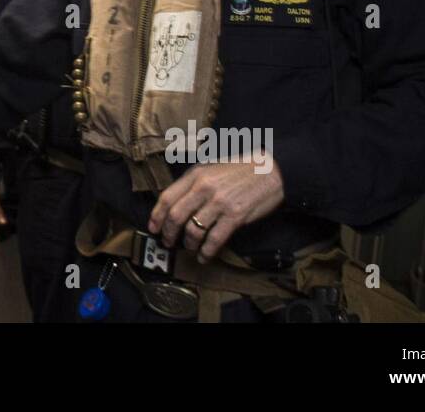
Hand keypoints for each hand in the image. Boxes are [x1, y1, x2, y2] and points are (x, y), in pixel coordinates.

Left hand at [148, 160, 284, 263]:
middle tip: (168, 242)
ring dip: (189, 244)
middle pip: (176, 216)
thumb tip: (175, 202)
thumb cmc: (240, 170)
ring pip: (193, 230)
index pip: (167, 197)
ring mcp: (220, 203)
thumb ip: (193, 183)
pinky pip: (214, 239)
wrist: (271, 171)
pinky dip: (206, 251)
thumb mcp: (211, 168)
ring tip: (190, 248)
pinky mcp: (235, 216)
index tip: (153, 228)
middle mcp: (204, 188)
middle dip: (169, 233)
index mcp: (196, 175)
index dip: (156, 216)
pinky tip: (204, 256)